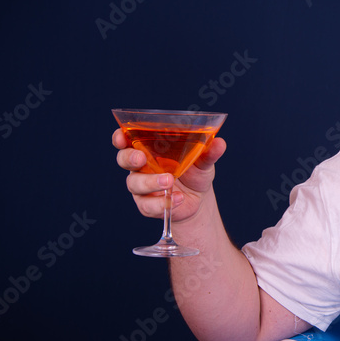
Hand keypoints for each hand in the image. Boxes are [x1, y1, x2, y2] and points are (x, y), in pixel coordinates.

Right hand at [112, 128, 226, 222]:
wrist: (199, 201)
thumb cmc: (194, 173)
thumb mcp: (203, 162)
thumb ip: (208, 152)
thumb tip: (219, 142)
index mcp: (149, 149)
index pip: (127, 140)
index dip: (120, 137)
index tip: (122, 135)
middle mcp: (140, 166)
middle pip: (124, 159)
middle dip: (130, 157)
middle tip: (142, 158)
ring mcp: (141, 186)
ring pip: (134, 183)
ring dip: (150, 182)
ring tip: (169, 181)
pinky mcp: (147, 205)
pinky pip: (148, 204)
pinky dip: (162, 202)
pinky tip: (176, 199)